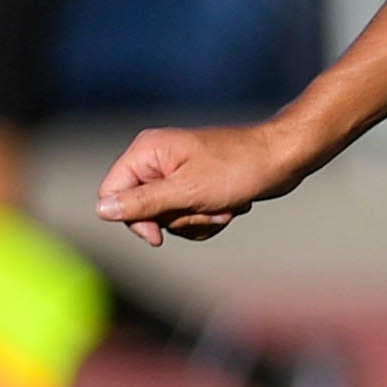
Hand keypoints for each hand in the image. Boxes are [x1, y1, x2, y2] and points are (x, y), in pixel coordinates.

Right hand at [98, 115, 316, 245]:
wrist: (285, 160)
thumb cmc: (239, 168)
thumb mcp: (187, 190)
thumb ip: (143, 202)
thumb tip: (102, 211)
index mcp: (146, 152)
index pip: (112, 193)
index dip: (133, 218)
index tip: (159, 235)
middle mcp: (156, 161)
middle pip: (142, 210)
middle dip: (178, 219)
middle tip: (208, 208)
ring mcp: (177, 175)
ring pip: (169, 218)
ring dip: (198, 221)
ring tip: (225, 206)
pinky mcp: (197, 187)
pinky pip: (189, 217)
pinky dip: (210, 219)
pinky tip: (232, 207)